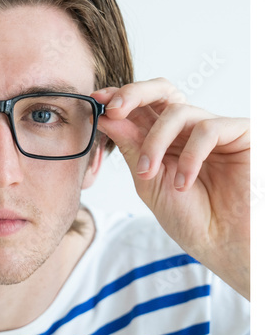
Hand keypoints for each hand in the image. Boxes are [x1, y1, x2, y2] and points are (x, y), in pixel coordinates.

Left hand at [93, 80, 249, 299]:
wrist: (220, 243)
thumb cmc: (188, 217)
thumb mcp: (148, 182)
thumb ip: (131, 148)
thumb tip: (106, 117)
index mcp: (164, 140)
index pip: (143, 107)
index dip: (120, 99)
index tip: (95, 102)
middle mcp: (188, 130)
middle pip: (162, 91)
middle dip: (133, 94)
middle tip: (112, 110)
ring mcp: (215, 130)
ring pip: (178, 113)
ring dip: (154, 144)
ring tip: (148, 175)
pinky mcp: (240, 134)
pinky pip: (208, 129)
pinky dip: (189, 157)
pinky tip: (184, 183)